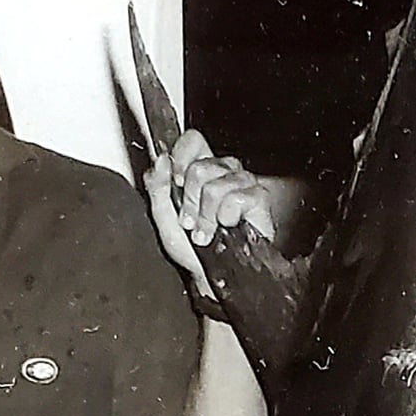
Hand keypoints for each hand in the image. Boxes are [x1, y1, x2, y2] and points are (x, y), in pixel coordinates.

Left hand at [146, 129, 275, 283]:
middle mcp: (223, 170)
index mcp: (200, 167)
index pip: (193, 140)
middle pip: (199, 169)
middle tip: (192, 221)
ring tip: (208, 231)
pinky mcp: (258, 197)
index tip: (175, 182)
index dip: (182, 157)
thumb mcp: (163, 216)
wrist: (210, 275)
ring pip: (215, 187)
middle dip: (190, 202)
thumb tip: (161, 160)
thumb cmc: (190, 249)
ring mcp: (242, 182)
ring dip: (207, 217)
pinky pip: (236, 199)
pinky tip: (228, 227)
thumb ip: (157, 185)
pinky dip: (226, 219)